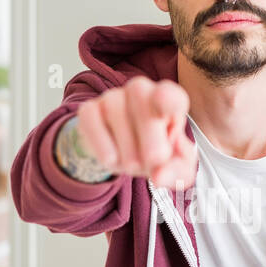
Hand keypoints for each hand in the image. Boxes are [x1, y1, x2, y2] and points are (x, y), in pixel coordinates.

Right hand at [73, 77, 197, 188]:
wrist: (119, 155)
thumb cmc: (152, 153)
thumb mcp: (173, 167)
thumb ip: (176, 172)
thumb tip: (159, 176)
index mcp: (170, 100)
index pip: (171, 94)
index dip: (169, 100)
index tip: (168, 114)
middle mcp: (141, 90)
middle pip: (142, 98)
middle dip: (149, 138)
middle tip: (152, 161)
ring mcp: (113, 97)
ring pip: (116, 111)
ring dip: (126, 149)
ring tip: (131, 164)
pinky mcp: (89, 109)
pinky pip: (92, 122)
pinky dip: (102, 146)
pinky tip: (111, 158)